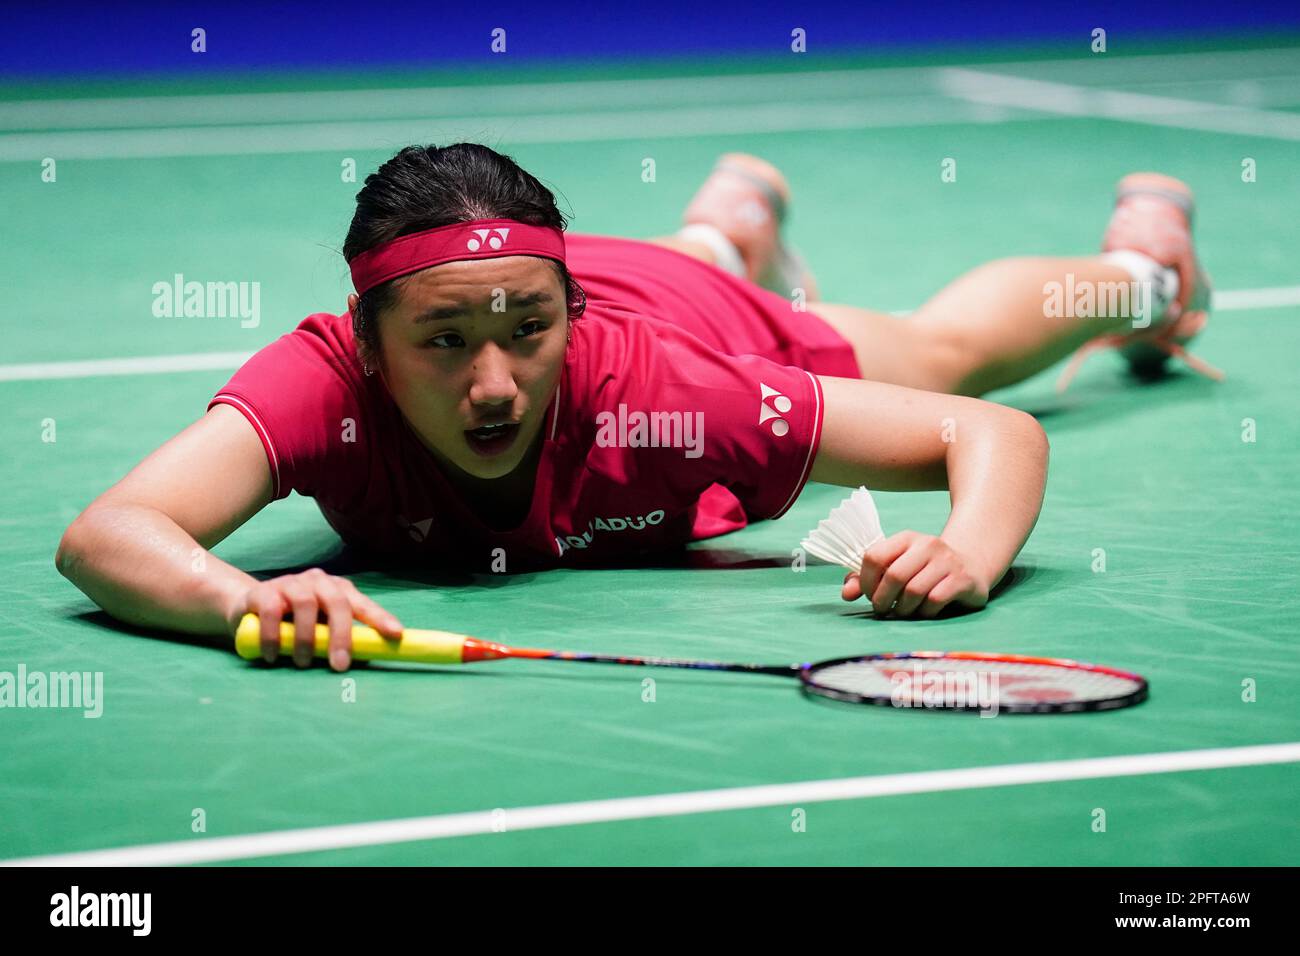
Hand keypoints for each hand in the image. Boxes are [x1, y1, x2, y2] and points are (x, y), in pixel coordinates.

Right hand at [227, 569, 403, 670]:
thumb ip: (339, 640)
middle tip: (340, 665)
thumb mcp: (321, 631)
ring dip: (307, 638)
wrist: (249, 610)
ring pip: (305, 604)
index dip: (380, 618)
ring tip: (303, 662)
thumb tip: (367, 661)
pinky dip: (273, 636)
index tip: (395, 635)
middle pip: (337, 602)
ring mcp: (291, 583)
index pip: (363, 604)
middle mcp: (318, 582)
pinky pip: (271, 611)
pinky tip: (273, 656)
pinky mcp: (263, 591)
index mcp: (338, 590)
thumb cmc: (294, 625)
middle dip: (342, 635)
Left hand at [841, 531, 989, 617]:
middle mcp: (927, 545)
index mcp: (906, 538)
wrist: (971, 563)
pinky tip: (924, 611)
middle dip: (882, 599)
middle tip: (882, 608)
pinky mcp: (962, 579)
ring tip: (903, 611)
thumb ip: (867, 578)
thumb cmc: (924, 569)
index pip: (874, 556)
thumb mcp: (897, 565)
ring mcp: (947, 561)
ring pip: (914, 591)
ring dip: (903, 608)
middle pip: (894, 576)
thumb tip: (847, 594)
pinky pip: (934, 601)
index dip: (866, 581)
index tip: (869, 594)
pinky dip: (924, 612)